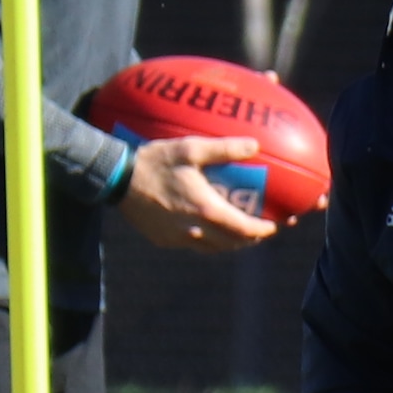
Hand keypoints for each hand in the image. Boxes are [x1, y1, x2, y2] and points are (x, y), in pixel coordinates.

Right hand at [118, 135, 283, 252]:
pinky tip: (207, 228)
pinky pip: (192, 244)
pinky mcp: (163, 240)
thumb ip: (225, 149)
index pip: (244, 229)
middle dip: (251, 239)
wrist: (117, 179)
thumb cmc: (155, 161)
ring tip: (239, 232)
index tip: (275, 226)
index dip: (263, 230)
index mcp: (206, 211)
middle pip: (232, 244)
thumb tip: (255, 145)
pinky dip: (207, 240)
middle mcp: (194, 231)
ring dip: (230, 242)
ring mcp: (178, 238)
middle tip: (262, 228)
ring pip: (213, 248)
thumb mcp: (191, 149)